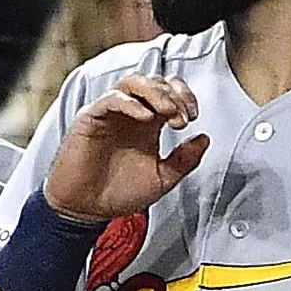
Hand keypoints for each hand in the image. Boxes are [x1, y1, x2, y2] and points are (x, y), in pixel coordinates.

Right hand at [41, 74, 210, 219]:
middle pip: (155, 81)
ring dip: (155, 91)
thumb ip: (184, 160)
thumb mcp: (162, 179)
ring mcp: (110, 114)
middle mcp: (130, 114)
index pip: (170, 93)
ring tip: (167, 111)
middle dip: (174, 94)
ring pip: (133, 82)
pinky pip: (111, 99)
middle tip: (181, 116)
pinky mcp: (91, 119)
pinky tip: (145, 117)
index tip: (191, 117)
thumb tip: (204, 139)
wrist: (86, 210)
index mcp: (148, 123)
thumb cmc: (116, 194)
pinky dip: (131, 103)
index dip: (185, 98)